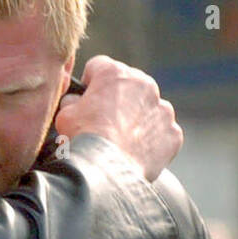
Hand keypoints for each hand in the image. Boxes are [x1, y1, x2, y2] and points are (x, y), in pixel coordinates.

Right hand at [55, 55, 183, 181]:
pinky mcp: (173, 133)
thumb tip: (75, 102)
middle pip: (128, 87)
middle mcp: (144, 84)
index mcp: (115, 74)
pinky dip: (151, 142)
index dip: (89, 84)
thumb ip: (71, 102)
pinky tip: (135, 154)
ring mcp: (162, 109)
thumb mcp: (64, 116)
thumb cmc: (84, 140)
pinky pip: (162, 133)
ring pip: (148, 109)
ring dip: (137, 121)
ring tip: (120, 143)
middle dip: (117, 101)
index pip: (99, 67)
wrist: (106, 172)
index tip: (86, 100)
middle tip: (103, 125)